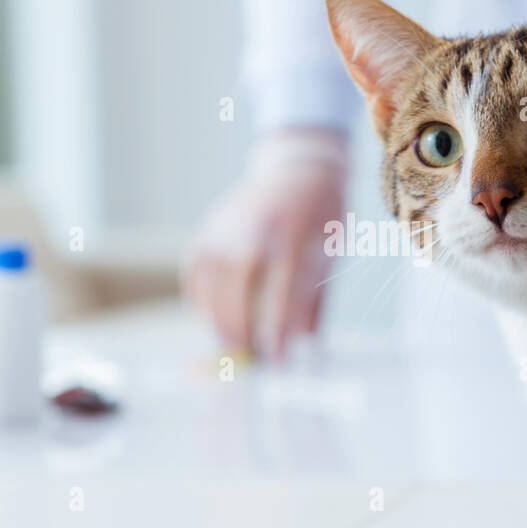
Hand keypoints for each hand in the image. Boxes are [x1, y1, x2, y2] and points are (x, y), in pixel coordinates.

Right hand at [184, 128, 346, 357]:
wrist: (299, 168)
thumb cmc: (322, 218)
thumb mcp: (331, 254)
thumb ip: (315, 301)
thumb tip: (302, 346)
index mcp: (295, 231)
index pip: (283, 288)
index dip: (278, 327)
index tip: (278, 357)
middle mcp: (257, 225)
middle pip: (240, 286)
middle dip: (242, 329)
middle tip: (250, 358)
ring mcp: (227, 224)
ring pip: (212, 282)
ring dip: (218, 320)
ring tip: (231, 347)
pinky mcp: (209, 227)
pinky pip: (195, 272)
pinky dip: (200, 300)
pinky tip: (212, 318)